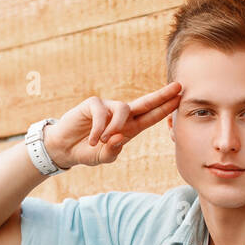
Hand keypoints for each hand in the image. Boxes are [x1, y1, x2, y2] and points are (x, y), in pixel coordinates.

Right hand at [44, 81, 182, 168]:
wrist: (65, 148)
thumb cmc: (87, 151)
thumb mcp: (103, 157)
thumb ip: (113, 151)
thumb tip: (119, 137)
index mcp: (129, 128)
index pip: (150, 116)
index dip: (165, 108)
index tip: (179, 99)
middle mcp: (121, 115)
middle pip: (145, 102)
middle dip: (162, 95)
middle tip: (178, 87)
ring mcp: (107, 108)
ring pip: (123, 109)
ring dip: (117, 126)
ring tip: (105, 140)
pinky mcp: (93, 104)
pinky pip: (102, 113)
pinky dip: (99, 129)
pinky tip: (93, 140)